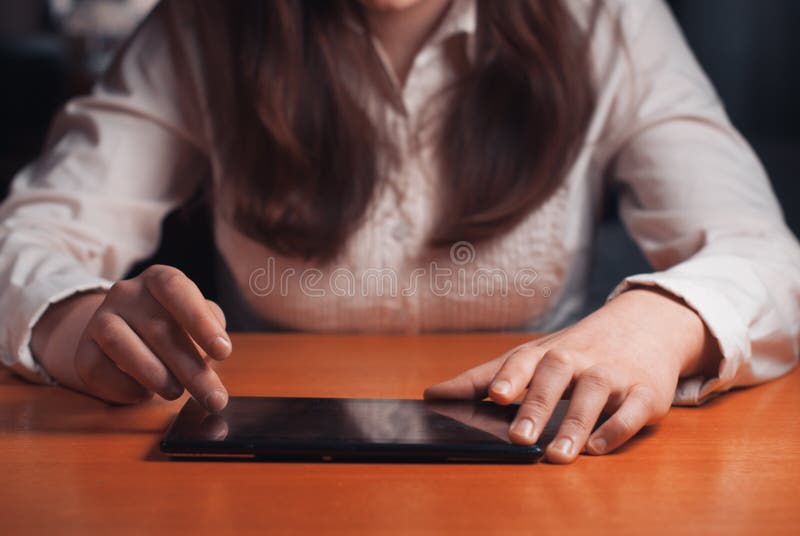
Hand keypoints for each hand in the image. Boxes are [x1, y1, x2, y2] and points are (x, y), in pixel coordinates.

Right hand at [31, 265, 231, 410]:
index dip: (200, 321)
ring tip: (176, 393)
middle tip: (214, 398)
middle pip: (157, 328)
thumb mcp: (199, 317)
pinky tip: (143, 395)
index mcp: (159, 279)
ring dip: (154, 375)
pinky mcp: (83, 348)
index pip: (176, 290)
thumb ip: (211, 325)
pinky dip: (122, 387)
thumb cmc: (176, 324)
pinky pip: (96, 369)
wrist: (126, 331)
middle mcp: (126, 293)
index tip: (223, 352)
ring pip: (120, 344)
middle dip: (190, 369)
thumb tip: (217, 348)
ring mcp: (100, 318)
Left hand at [424, 288, 719, 462]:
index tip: (494, 396)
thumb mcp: (530, 357)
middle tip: (519, 438)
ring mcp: (613, 374)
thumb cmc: (575, 351)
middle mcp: (577, 359)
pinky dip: (616, 429)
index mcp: (545, 353)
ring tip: (556, 456)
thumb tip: (432, 396)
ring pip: (593, 395)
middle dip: (537, 405)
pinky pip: (632, 411)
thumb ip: (483, 378)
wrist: (647, 326)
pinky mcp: (645, 393)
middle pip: (555, 376)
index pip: (522, 361)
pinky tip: (598, 448)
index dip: (508, 377)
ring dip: (574, 426)